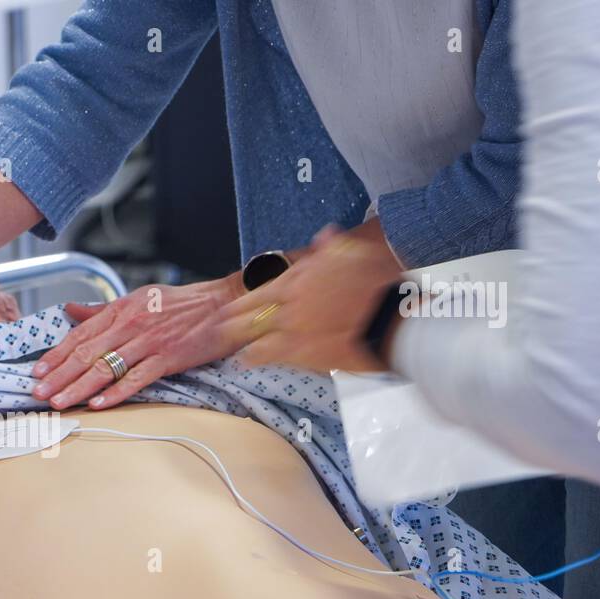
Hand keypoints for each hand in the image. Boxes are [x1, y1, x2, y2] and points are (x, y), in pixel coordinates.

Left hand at [30, 274, 245, 409]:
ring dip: (80, 387)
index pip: (80, 334)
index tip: (37, 372)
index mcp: (121, 309)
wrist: (224, 305)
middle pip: (87, 353)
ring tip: (60, 402)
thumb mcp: (138, 298)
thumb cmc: (181, 304)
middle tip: (38, 393)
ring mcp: (149, 341)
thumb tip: (71, 310)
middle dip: (59, 375)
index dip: (56, 354)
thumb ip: (103, 310)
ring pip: (107, 367)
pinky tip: (99, 404)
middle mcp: (131, 324)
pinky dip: (117, 392)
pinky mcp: (168, 357)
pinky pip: (137, 378)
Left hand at [227, 226, 402, 373]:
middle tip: (213, 332)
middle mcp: (287, 305)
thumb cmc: (373, 281)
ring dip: (239, 344)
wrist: (386, 312)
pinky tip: (245, 362)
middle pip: (246, 318)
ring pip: (253, 339)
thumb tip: (326, 235)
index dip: (235, 306)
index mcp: (294, 281)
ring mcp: (291, 330)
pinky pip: (269, 357)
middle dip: (227, 326)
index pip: (254, 295)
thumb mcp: (352, 252)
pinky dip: (255, 359)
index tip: (223, 312)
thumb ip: (332, 245)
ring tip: (228, 350)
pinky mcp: (301, 352)